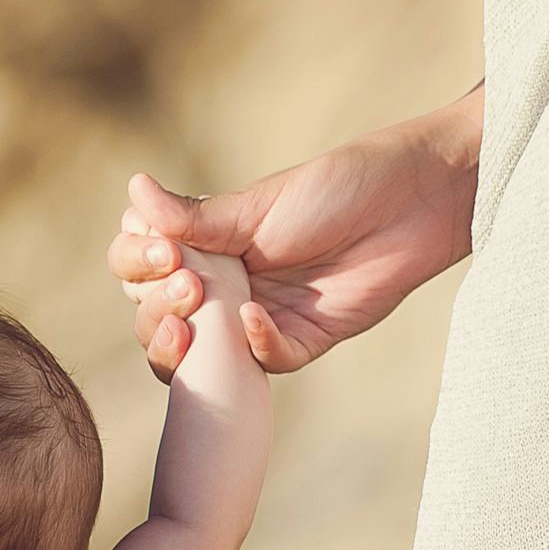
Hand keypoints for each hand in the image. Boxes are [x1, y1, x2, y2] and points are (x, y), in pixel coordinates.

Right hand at [107, 96, 480, 379]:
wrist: (416, 199)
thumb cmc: (340, 187)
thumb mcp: (258, 204)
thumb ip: (194, 218)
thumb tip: (133, 189)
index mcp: (205, 247)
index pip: (140, 270)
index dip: (136, 266)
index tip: (159, 252)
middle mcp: (222, 286)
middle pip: (156, 318)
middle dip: (156, 307)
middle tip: (186, 283)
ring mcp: (257, 318)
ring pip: (198, 356)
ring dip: (187, 340)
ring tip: (198, 309)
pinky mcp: (301, 340)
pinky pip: (264, 362)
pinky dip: (255, 344)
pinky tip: (255, 317)